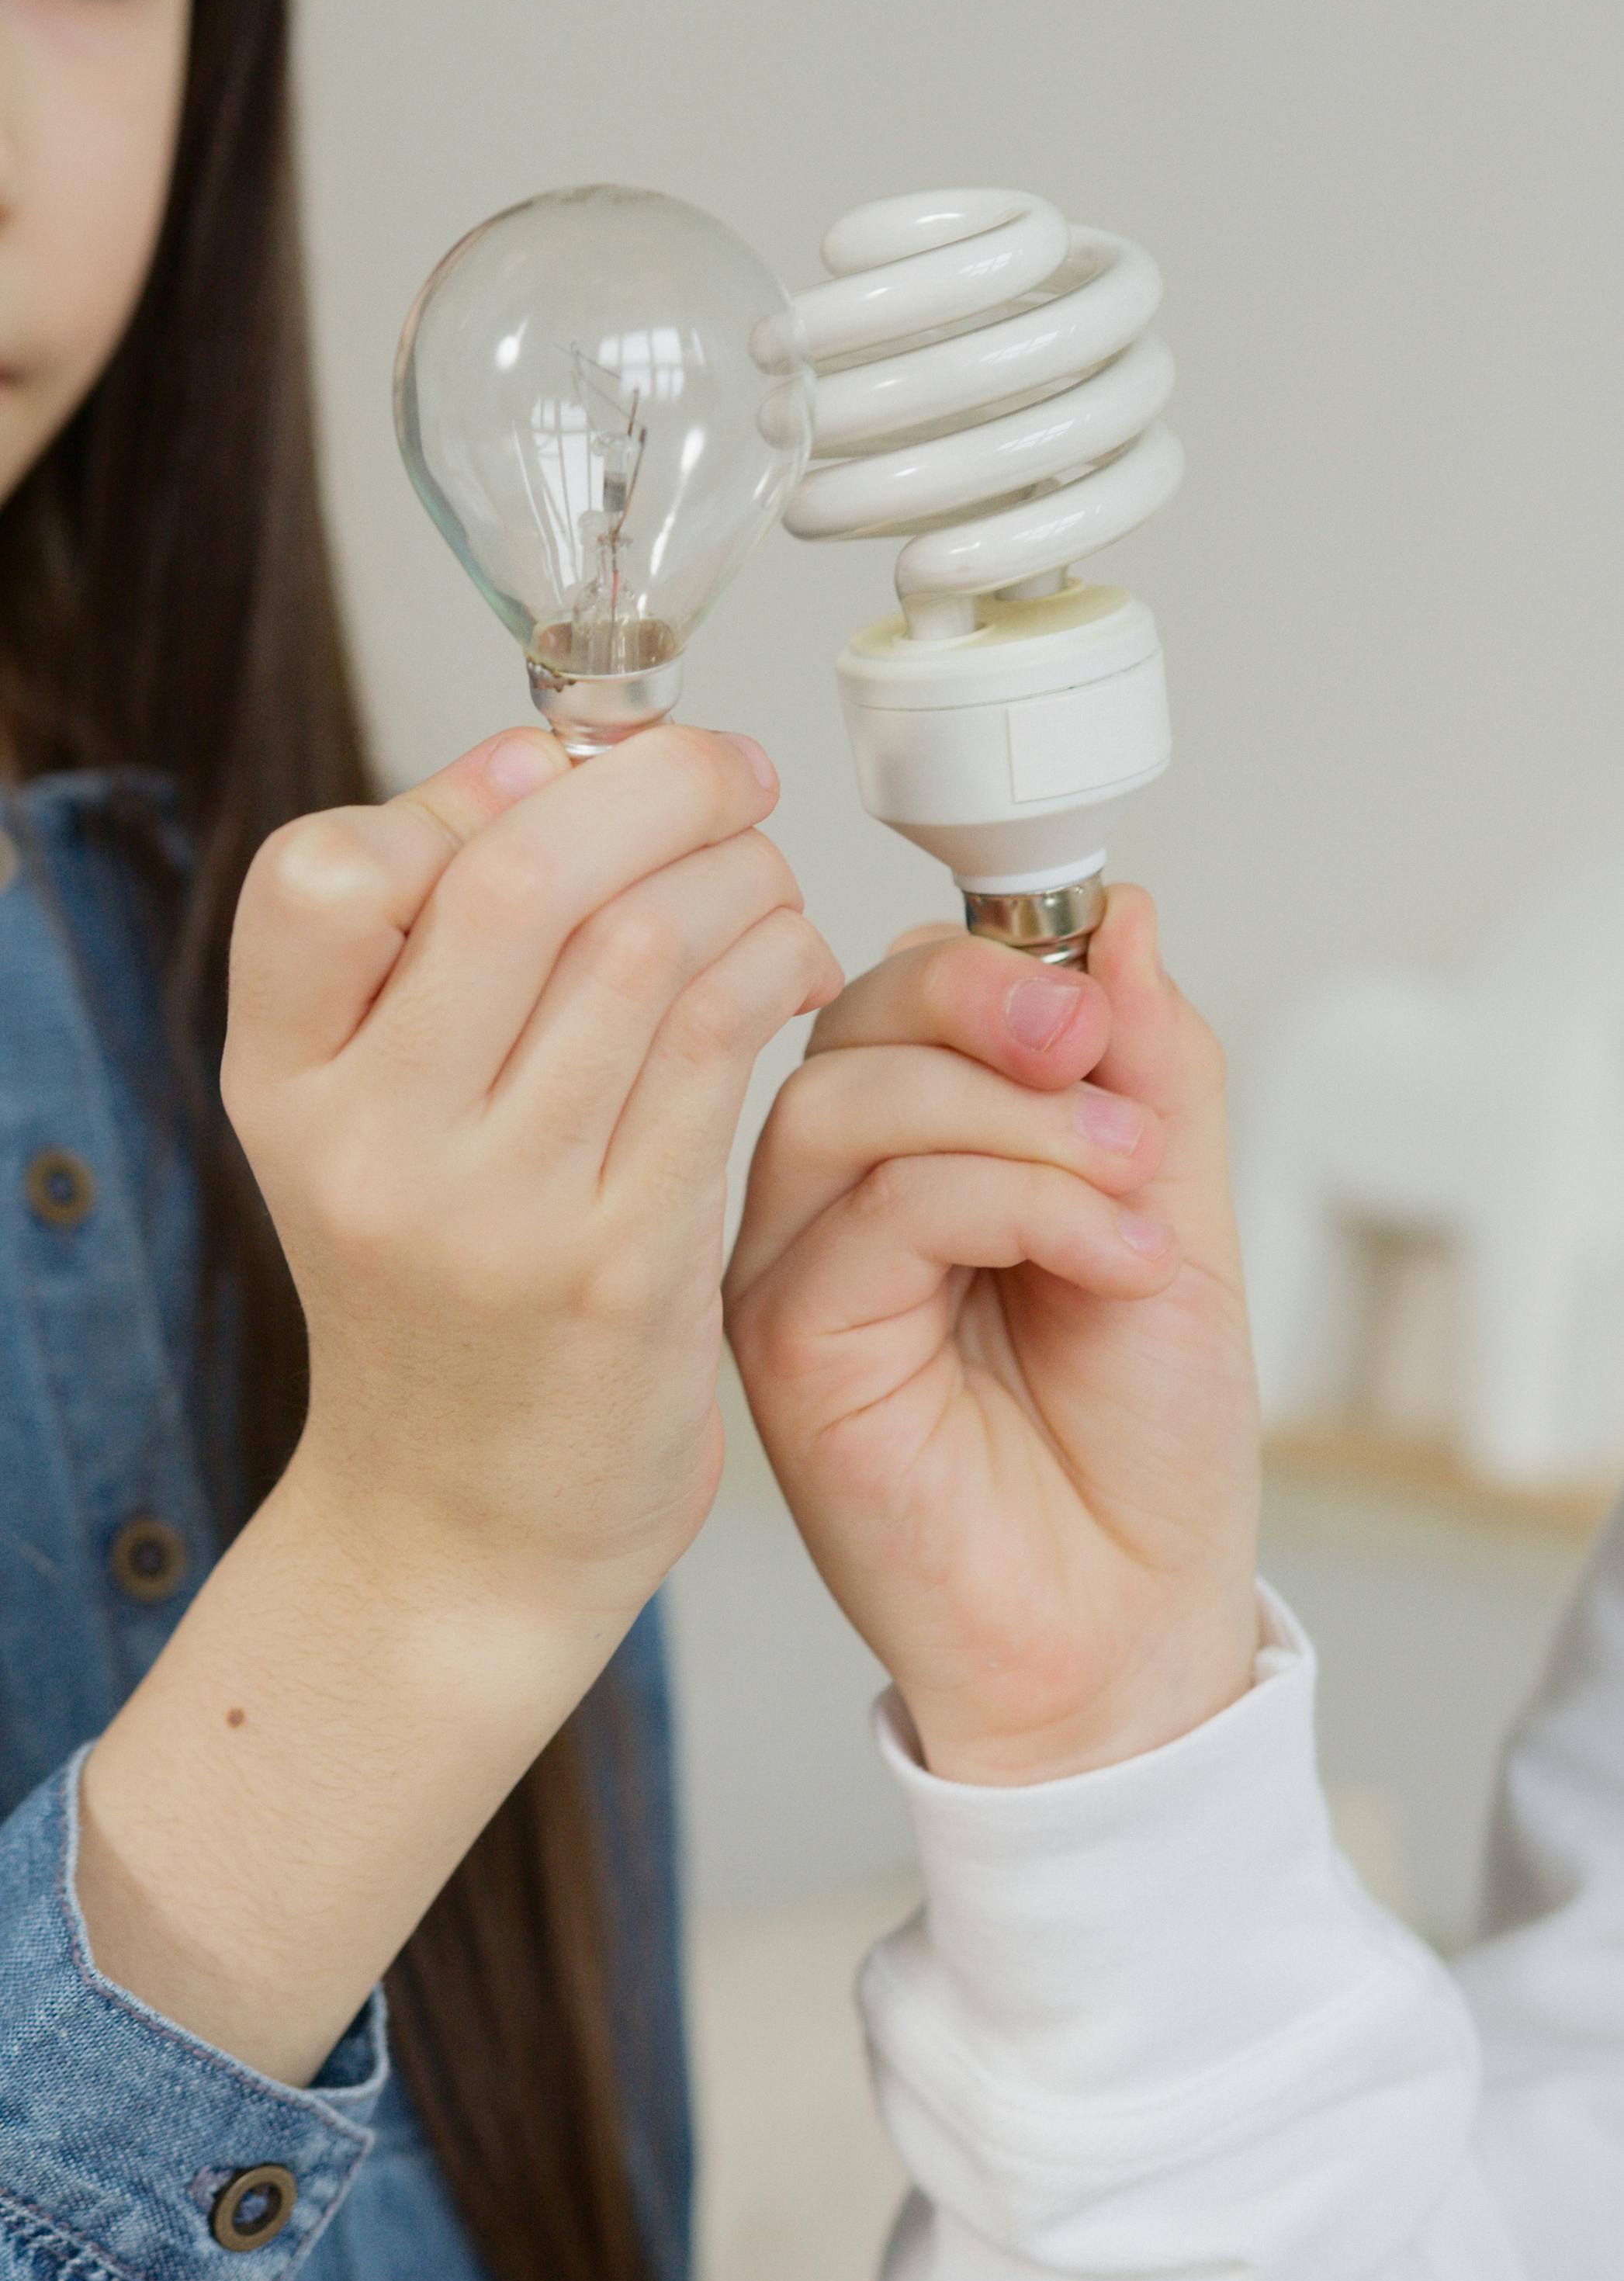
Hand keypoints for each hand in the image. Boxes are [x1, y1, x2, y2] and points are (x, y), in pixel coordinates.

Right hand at [225, 720, 841, 1626]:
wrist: (464, 1526)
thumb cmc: (443, 1290)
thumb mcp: (371, 1119)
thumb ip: (433, 947)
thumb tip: (545, 754)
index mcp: (286, 1085)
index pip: (323, 872)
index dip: (455, 789)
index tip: (551, 769)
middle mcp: (373, 1145)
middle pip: (520, 879)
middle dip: (655, 788)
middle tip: (729, 772)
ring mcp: (498, 1213)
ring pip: (645, 947)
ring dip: (738, 874)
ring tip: (765, 880)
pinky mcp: (622, 1266)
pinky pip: (721, 1047)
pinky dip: (776, 966)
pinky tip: (795, 965)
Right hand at [725, 888, 1260, 1784]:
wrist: (1135, 1631)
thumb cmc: (1140, 1453)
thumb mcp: (1178, 1217)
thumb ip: (1146, 1070)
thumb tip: (1119, 914)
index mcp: (917, 1156)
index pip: (904, 994)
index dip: (996, 957)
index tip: (1100, 983)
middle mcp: (835, 1206)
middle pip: (851, 1022)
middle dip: (984, 999)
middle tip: (1093, 1048)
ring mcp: (799, 1275)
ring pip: (846, 1103)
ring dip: (1013, 1115)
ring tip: (1130, 1182)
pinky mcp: (793, 1350)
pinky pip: (874, 1214)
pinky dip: (1014, 1202)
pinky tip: (1110, 1257)